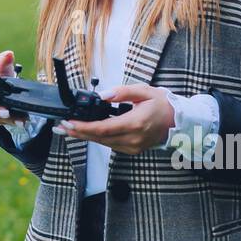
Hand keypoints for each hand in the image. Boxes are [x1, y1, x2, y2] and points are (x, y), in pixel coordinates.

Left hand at [56, 83, 173, 153]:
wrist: (178, 121)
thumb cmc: (162, 104)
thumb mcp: (143, 91)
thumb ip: (122, 92)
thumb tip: (103, 96)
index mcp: (135, 123)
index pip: (103, 129)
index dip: (84, 128)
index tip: (69, 124)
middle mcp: (133, 138)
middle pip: (100, 138)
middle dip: (78, 132)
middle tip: (61, 127)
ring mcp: (133, 146)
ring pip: (104, 143)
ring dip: (86, 136)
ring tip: (69, 129)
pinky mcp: (133, 149)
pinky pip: (111, 144)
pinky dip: (98, 138)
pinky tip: (87, 131)